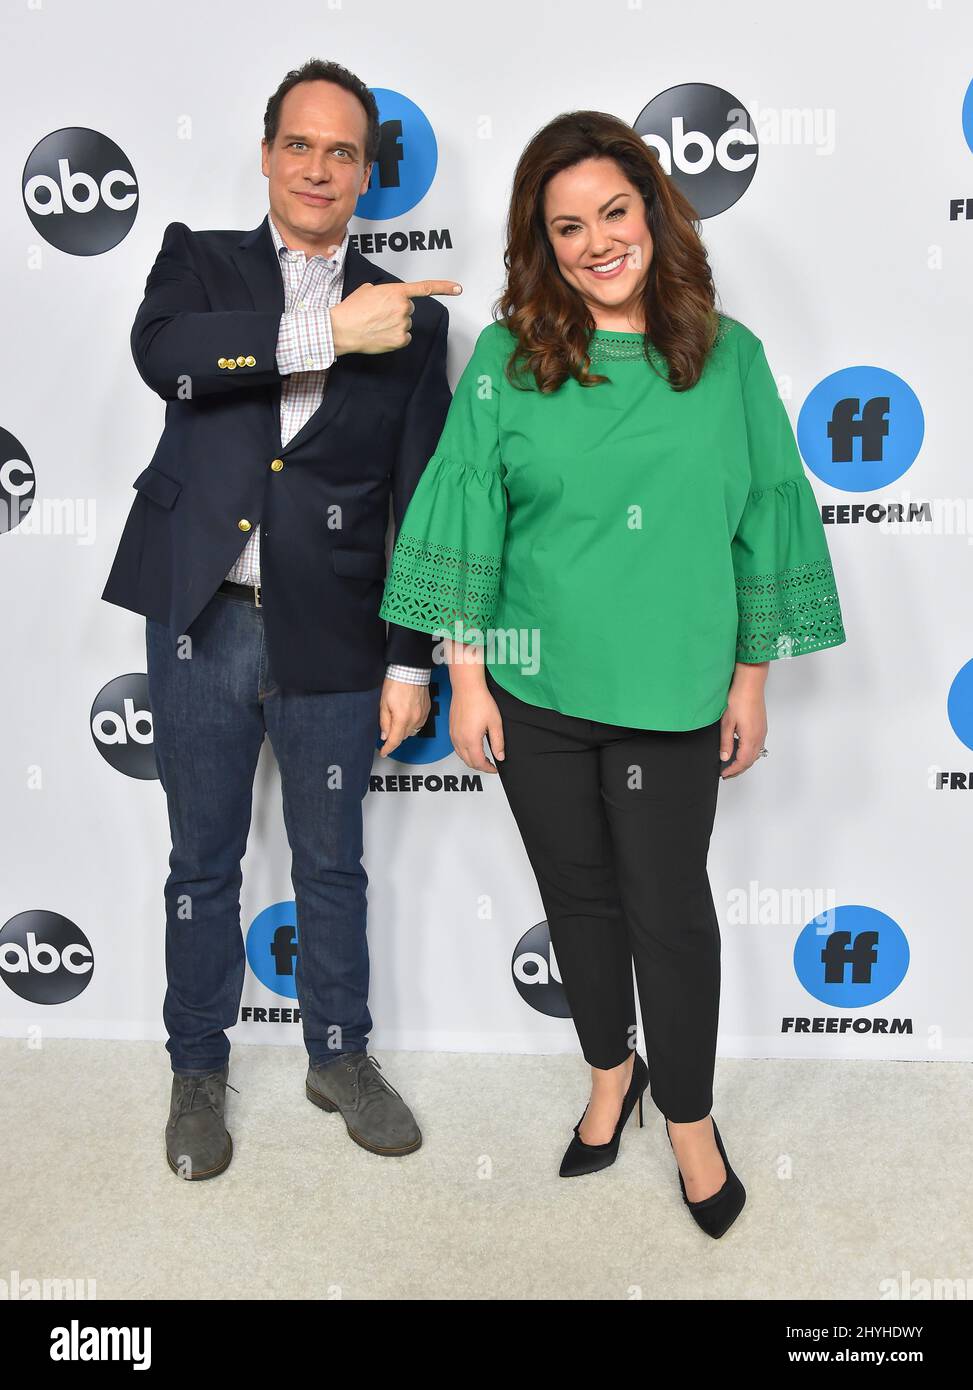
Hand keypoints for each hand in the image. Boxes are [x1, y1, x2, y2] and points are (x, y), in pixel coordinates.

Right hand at [331, 279, 461, 355]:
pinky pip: (404, 338)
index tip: (459, 288)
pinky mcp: (400, 340)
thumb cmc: (352, 309)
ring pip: (405, 324)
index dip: (444, 287)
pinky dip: (395, 338)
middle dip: (397, 311)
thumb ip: (385, 291)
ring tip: (376, 325)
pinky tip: (381, 335)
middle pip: (409, 309)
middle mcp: (403, 307)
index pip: (425, 288)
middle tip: (379, 314)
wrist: (342, 328)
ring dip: (394, 324)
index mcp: (396, 291)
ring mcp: (403, 324)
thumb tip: (387, 299)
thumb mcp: (368, 290)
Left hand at [378, 678, 430, 758]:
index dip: (388, 749)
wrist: (410, 672)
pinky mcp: (427, 711)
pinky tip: (407, 716)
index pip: (394, 740)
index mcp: (402, 718)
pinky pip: (418, 724)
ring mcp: (422, 715)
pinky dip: (412, 724)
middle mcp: (414, 719)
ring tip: (397, 719)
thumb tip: (385, 735)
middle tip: (387, 729)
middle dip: (394, 736)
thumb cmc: (397, 683)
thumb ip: (384, 722)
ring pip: (412, 731)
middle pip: (403, 737)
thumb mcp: (383, 704)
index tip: (384, 752)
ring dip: (403, 730)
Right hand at [450, 686, 504, 772]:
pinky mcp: (451, 730)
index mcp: (471, 740)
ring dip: (471, 760)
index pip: (479, 763)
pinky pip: (456, 748)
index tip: (494, 768)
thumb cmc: (481, 701)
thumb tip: (500, 756)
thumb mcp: (495, 724)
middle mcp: (459, 740)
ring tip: (482, 758)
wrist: (467, 688)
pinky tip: (472, 748)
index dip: (488, 769)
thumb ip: (498, 743)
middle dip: (480, 766)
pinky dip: (464, 753)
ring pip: (461, 756)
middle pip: (468, 762)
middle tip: (490, 765)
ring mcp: (453, 735)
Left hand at [719, 667, 767, 778]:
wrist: (750, 684)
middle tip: (727, 774)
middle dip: (739, 769)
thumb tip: (724, 757)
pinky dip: (749, 753)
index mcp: (751, 738)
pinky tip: (741, 750)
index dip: (733, 770)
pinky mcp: (761, 726)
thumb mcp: (727, 722)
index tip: (724, 774)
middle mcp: (759, 736)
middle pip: (750, 760)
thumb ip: (726, 742)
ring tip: (733, 765)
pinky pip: (757, 745)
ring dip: (745, 762)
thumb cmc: (738, 699)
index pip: (743, 762)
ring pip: (755, 754)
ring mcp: (762, 731)